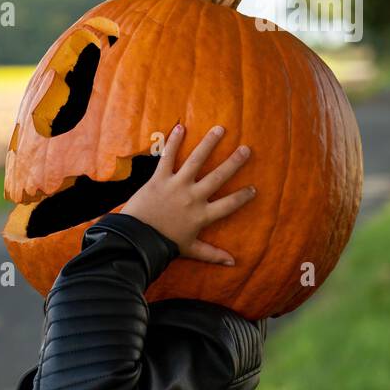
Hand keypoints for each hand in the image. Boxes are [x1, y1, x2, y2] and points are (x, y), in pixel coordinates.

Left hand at [120, 124, 254, 265]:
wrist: (136, 240)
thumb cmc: (163, 245)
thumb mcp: (190, 250)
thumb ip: (212, 254)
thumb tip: (233, 262)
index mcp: (202, 216)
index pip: (229, 205)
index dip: (243, 196)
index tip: (254, 188)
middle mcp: (193, 197)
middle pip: (218, 177)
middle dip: (234, 162)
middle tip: (246, 149)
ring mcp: (177, 186)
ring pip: (196, 161)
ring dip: (209, 144)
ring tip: (220, 129)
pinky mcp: (159, 179)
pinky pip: (168, 157)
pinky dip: (174, 142)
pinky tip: (181, 127)